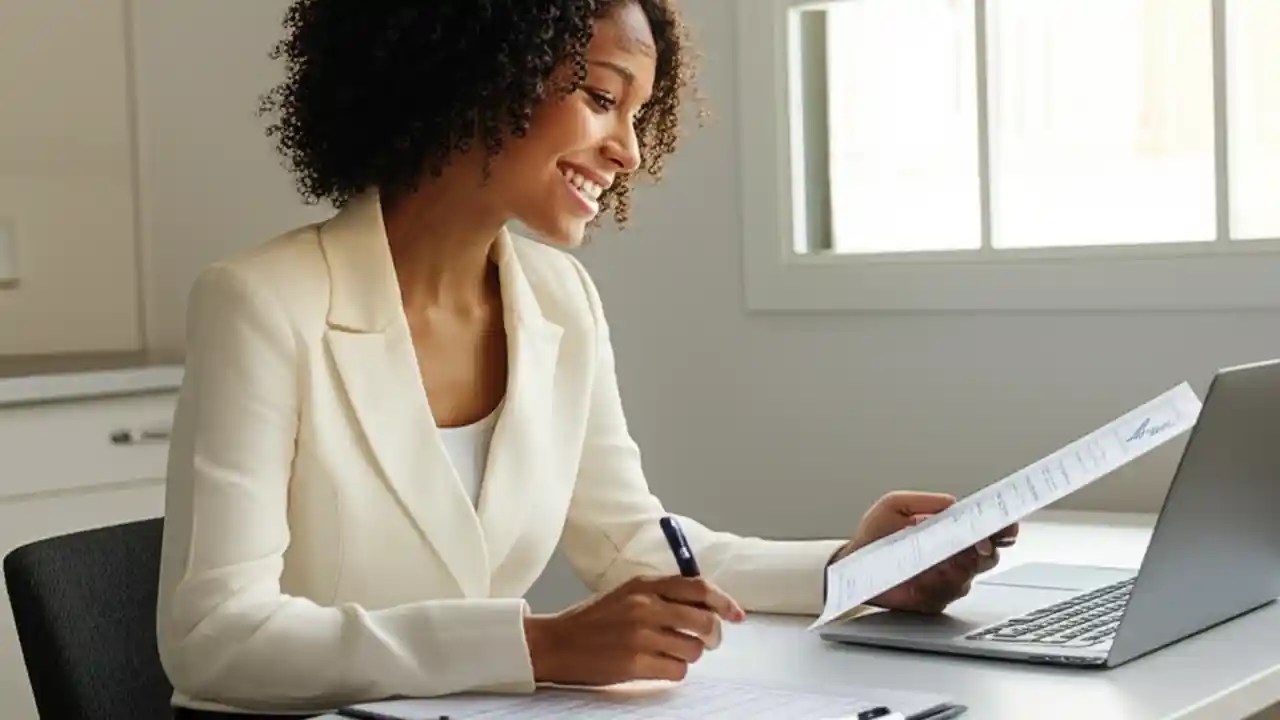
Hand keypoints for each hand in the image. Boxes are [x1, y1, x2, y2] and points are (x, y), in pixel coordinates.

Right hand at [523, 575, 745, 684]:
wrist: (556, 643)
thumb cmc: (594, 620)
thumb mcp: (628, 594)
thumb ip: (663, 595)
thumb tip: (708, 605)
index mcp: (644, 585)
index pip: (698, 588)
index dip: (724, 601)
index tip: (736, 614)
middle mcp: (644, 607)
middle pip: (704, 621)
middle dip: (713, 636)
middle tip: (707, 642)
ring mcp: (639, 636)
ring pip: (693, 650)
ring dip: (689, 656)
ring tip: (670, 653)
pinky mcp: (633, 664)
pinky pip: (676, 672)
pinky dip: (673, 672)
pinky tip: (657, 667)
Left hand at [830, 491, 1017, 613]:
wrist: (851, 566)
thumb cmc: (874, 535)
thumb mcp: (894, 506)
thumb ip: (925, 501)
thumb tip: (953, 503)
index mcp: (949, 531)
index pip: (984, 529)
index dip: (1001, 527)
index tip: (1007, 525)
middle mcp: (954, 556)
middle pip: (988, 555)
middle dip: (987, 548)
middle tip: (979, 543)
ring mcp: (946, 579)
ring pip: (970, 574)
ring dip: (960, 565)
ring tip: (945, 557)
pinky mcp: (935, 599)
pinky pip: (948, 592)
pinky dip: (940, 582)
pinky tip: (926, 575)